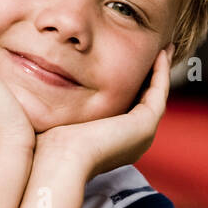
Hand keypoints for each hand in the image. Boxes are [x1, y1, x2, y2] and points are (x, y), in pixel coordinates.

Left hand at [36, 45, 174, 180]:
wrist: (61, 158)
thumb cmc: (51, 145)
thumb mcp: (59, 121)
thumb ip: (62, 108)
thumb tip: (45, 88)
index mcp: (113, 145)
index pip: (127, 110)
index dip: (131, 86)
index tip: (130, 63)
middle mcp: (131, 143)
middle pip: (145, 103)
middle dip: (150, 78)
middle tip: (155, 52)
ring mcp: (141, 135)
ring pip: (155, 97)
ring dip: (160, 72)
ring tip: (162, 49)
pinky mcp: (146, 125)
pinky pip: (159, 93)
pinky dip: (161, 73)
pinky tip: (159, 53)